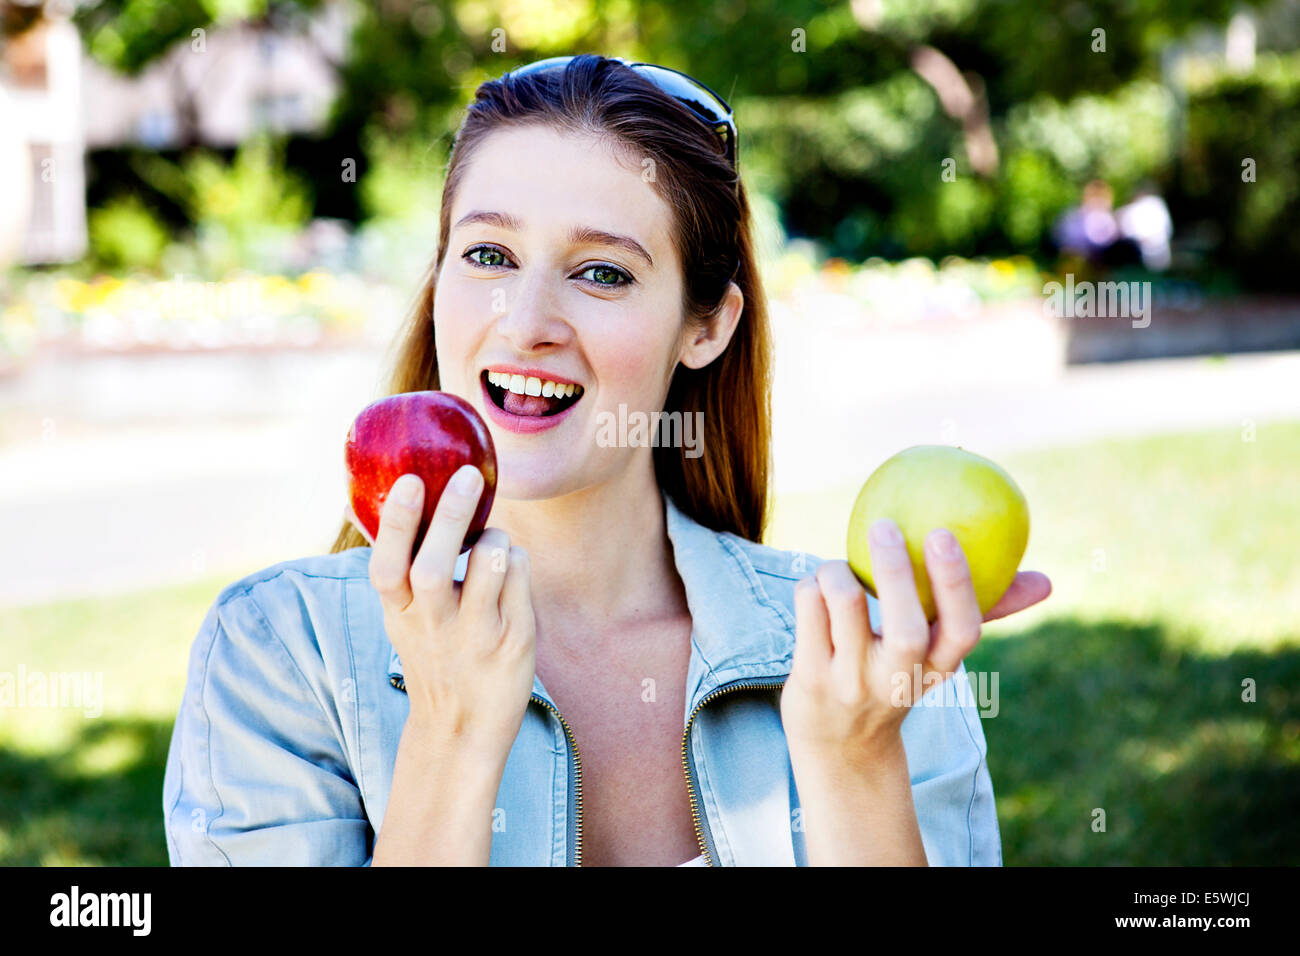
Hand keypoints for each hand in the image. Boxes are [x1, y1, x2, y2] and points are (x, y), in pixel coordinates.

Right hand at [348, 466, 535, 761]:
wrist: (462, 730)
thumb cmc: (435, 655)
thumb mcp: (405, 620)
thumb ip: (405, 571)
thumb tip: (414, 494)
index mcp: (398, 614)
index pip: (386, 567)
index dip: (396, 523)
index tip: (408, 480)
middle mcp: (434, 625)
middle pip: (435, 566)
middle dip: (450, 516)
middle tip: (466, 476)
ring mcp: (477, 634)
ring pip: (490, 562)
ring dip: (494, 537)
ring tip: (490, 543)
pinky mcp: (515, 638)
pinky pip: (519, 573)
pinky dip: (515, 558)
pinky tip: (508, 570)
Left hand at [780, 519, 1050, 761]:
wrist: (840, 744)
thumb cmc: (895, 675)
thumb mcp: (937, 656)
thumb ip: (983, 612)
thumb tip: (1046, 581)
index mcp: (937, 669)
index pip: (961, 632)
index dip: (955, 583)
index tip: (943, 534)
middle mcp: (897, 680)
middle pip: (904, 626)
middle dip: (895, 570)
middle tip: (886, 525)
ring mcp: (851, 682)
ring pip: (844, 602)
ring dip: (838, 569)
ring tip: (841, 566)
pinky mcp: (811, 676)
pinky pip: (809, 605)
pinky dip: (812, 583)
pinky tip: (817, 589)